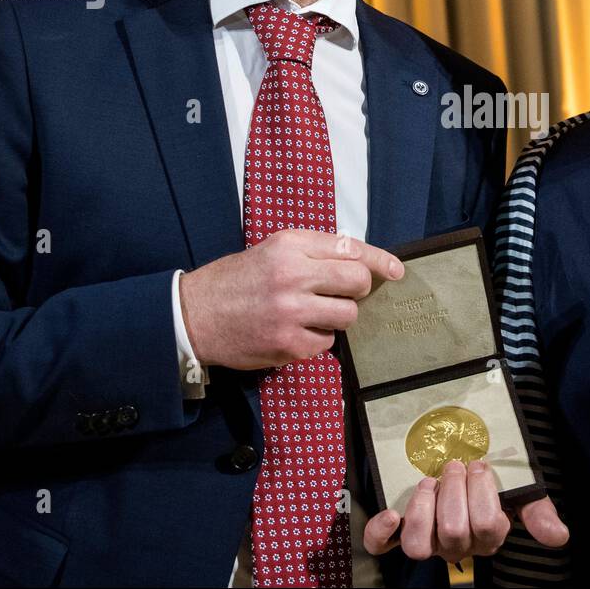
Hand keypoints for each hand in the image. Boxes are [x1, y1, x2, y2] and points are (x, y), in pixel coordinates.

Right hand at [178, 229, 402, 368]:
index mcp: (290, 245)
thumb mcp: (271, 250)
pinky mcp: (288, 344)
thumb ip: (312, 252)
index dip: (380, 260)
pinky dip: (317, 340)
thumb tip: (360, 262)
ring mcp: (291, 311)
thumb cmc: (236, 281)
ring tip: (310, 314)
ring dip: (336, 317)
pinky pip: (326, 343)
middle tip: (342, 295)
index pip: (350, 248)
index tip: (396, 270)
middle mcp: (293, 274)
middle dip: (358, 290)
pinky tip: (294, 332)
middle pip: (358, 282)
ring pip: (347, 315)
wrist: (193, 315)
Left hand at [363, 459, 569, 563]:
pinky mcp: (394, 534)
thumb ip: (537, 512)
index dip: (482, 494)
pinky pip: (381, 545)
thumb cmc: (490, 482)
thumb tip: (559, 536)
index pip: (487, 527)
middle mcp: (456, 545)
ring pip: (418, 545)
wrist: (460, 466)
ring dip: (423, 508)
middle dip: (454, 490)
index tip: (479, 464)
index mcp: (486, 536)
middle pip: (453, 532)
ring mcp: (425, 542)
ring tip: (429, 481)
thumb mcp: (519, 492)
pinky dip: (382, 531)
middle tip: (455, 465)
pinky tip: (390, 512)